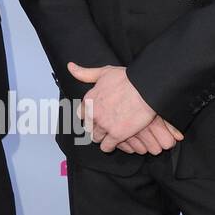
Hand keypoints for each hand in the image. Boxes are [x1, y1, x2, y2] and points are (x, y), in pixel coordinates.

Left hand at [68, 62, 182, 153]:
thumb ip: (85, 73)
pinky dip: (110, 146)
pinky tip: (116, 142)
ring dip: (102, 137)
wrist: (145, 88)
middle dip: (95, 127)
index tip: (97, 116)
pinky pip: (106, 147)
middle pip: (88, 128)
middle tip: (106, 125)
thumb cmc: (127, 78)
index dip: (89, 116)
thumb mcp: (103, 72)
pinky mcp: (116, 135)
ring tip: (111, 134)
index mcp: (89, 100)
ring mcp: (104, 125)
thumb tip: (70, 67)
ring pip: (96, 138)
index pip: (81, 114)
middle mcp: (93, 114)